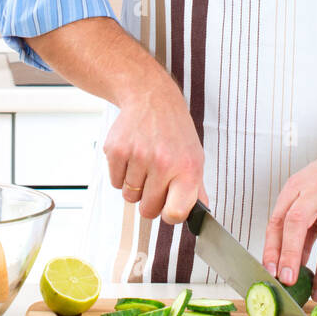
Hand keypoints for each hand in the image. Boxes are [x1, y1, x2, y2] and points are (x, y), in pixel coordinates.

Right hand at [103, 77, 207, 224]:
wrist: (151, 98)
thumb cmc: (175, 130)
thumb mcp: (195, 156)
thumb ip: (197, 189)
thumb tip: (201, 217)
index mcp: (186, 168)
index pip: (174, 214)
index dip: (170, 215)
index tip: (169, 207)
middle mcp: (162, 163)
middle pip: (148, 211)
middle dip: (150, 201)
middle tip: (155, 181)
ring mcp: (137, 156)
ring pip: (130, 197)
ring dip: (135, 186)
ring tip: (144, 163)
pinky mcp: (116, 150)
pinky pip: (115, 182)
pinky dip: (121, 174)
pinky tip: (132, 155)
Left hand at [262, 135, 316, 303]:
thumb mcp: (309, 188)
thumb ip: (299, 222)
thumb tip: (289, 260)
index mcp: (296, 187)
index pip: (277, 220)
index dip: (271, 248)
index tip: (269, 270)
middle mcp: (315, 192)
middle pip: (296, 224)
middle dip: (289, 256)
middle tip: (286, 280)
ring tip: (316, 291)